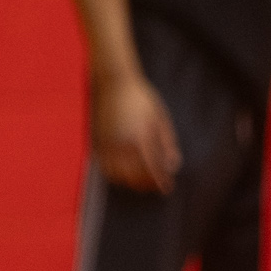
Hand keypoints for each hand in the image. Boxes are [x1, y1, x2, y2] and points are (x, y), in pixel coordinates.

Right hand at [92, 75, 181, 193]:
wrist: (114, 81)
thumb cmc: (140, 98)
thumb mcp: (160, 117)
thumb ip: (167, 142)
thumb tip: (173, 164)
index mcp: (139, 137)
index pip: (152, 168)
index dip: (160, 181)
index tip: (167, 189)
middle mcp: (121, 143)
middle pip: (134, 175)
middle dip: (146, 184)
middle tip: (156, 186)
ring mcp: (107, 142)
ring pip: (117, 174)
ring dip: (129, 181)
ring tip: (140, 181)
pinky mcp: (97, 141)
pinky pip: (105, 166)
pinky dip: (115, 174)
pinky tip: (124, 172)